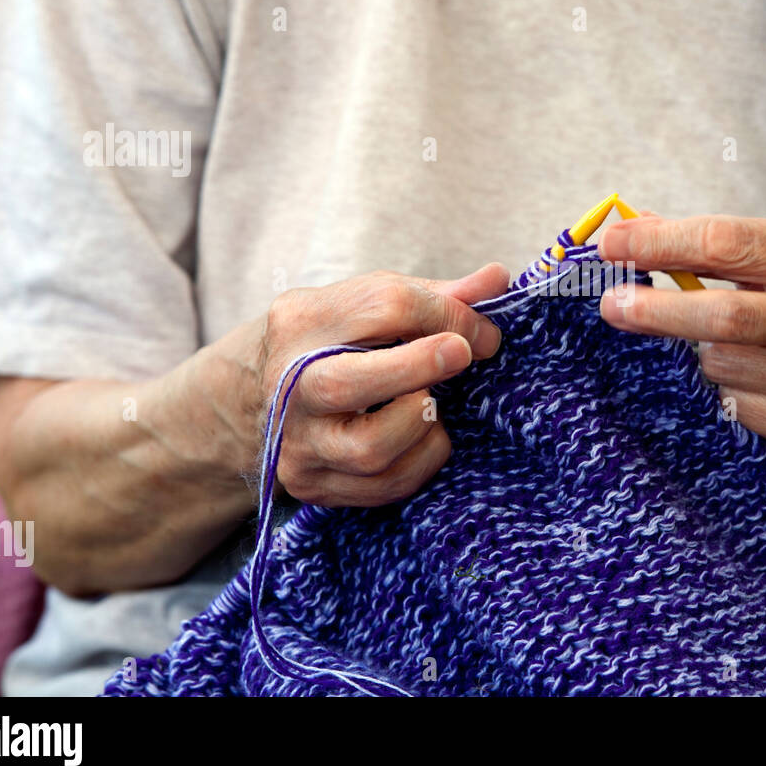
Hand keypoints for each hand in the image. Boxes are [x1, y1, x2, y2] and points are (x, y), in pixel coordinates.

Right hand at [249, 263, 508, 506]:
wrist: (268, 393)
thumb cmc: (340, 339)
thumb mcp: (376, 302)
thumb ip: (438, 295)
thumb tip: (498, 279)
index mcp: (303, 321)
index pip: (383, 308)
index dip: (446, 316)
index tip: (483, 334)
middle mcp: (288, 385)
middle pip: (347, 384)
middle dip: (418, 367)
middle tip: (462, 355)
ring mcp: (296, 441)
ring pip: (371, 449)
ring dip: (423, 425)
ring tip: (430, 406)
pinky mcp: (311, 484)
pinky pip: (385, 485)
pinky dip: (421, 461)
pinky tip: (422, 438)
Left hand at [597, 215, 765, 446]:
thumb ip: (724, 242)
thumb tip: (635, 231)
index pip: (725, 242)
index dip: (659, 243)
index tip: (612, 244)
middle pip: (720, 315)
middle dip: (654, 310)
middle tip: (613, 304)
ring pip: (718, 364)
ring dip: (700, 349)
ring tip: (730, 338)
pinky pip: (735, 404)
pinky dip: (727, 385)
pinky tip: (758, 372)